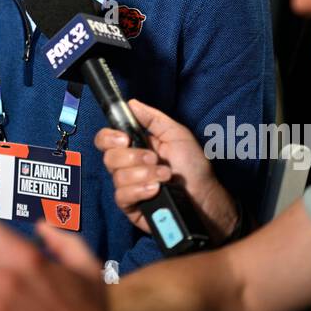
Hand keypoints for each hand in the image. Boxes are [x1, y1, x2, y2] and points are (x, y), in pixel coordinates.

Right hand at [94, 99, 239, 243]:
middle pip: (109, 157)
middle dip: (134, 157)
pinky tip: (156, 190)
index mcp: (134, 147)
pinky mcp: (131, 206)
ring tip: (165, 176)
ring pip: (118, 177)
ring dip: (144, 174)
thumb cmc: (194, 167)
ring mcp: (128, 187)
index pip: (106, 139)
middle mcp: (127, 166)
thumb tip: (131, 103)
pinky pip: (122, 196)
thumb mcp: (177, 134)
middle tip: (155, 159)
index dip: (109, 137)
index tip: (126, 138)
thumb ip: (153, 119)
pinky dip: (140, 190)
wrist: (204, 196)